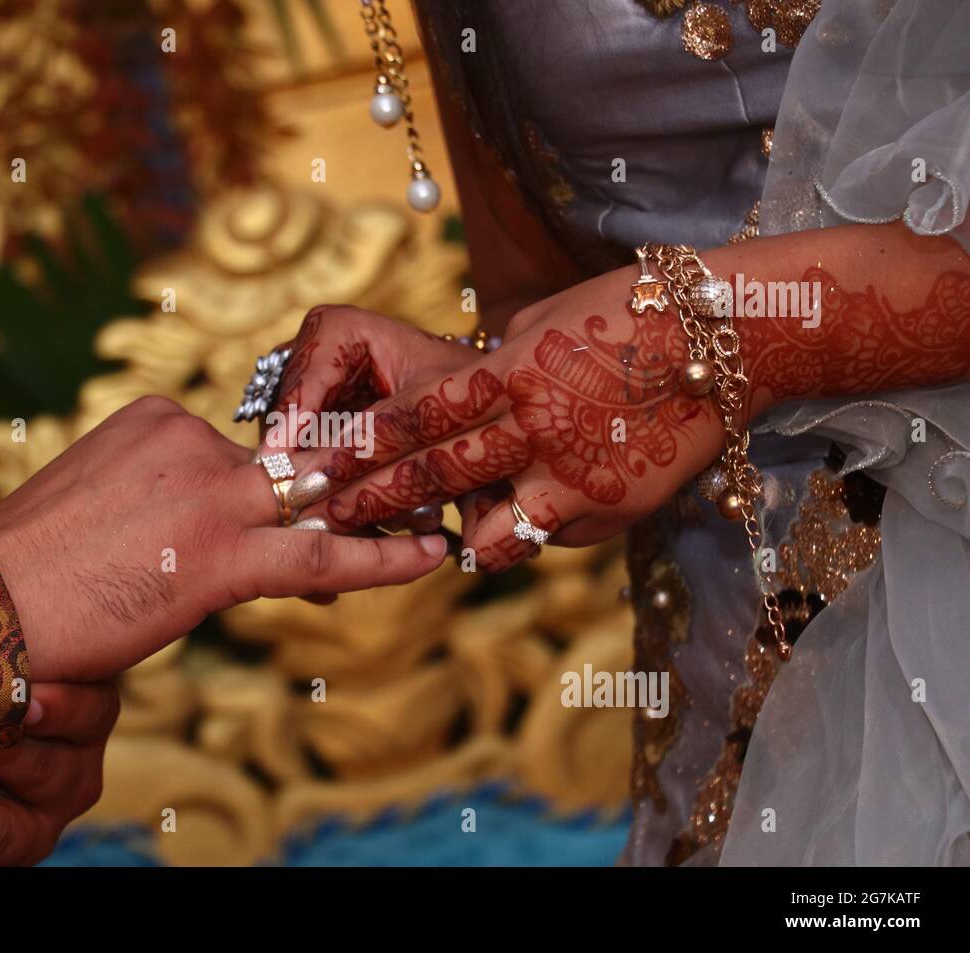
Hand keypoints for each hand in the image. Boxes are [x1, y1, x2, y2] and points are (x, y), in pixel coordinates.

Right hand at [0, 395, 447, 681]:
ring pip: (312, 504)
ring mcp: (208, 493)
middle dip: (335, 496)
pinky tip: (428, 557)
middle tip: (389, 505)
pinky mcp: (220, 556)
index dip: (280, 491)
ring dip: (366, 517)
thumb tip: (192, 531)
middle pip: (287, 470)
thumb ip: (156, 496)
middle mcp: (187, 439)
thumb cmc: (28, 570)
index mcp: (155, 418)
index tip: (300, 510)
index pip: (244, 451)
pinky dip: (380, 559)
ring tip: (418, 523)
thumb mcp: (95, 502)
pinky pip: (320, 557)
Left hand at [289, 266, 725, 570]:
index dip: (360, 445)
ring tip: (420, 541)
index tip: (321, 462)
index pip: (413, 417)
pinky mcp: (609, 508)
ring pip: (485, 529)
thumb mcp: (546, 323)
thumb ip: (495, 365)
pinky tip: (517, 522)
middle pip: (432, 475)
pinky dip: (524, 532)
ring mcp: (571, 475)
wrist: (731, 336)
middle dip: (371, 499)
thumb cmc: (633, 311)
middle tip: (327, 516)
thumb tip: (461, 390)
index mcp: (509, 371)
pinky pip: (546, 537)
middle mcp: (531, 427)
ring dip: (449, 535)